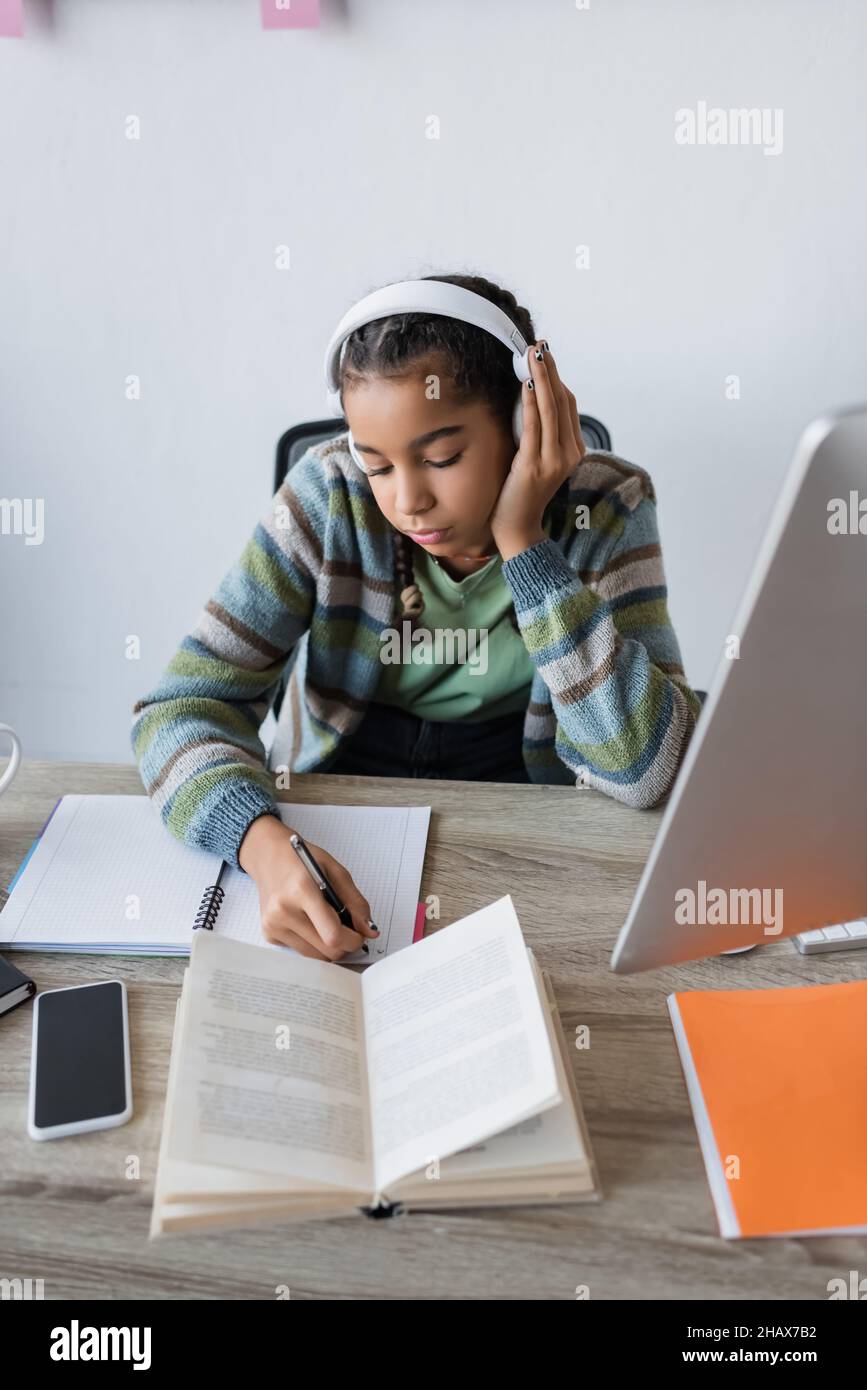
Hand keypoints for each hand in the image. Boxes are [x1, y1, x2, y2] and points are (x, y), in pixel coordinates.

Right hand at [239, 814, 377, 960]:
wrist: (268, 856)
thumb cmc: (301, 860)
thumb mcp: (335, 871)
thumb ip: (356, 903)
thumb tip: (369, 931)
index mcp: (302, 891)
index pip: (333, 934)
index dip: (353, 940)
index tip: (360, 935)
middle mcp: (283, 911)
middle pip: (326, 951)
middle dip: (344, 945)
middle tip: (348, 930)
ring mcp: (273, 925)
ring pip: (315, 956)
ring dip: (328, 946)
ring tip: (328, 923)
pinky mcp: (268, 934)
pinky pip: (300, 951)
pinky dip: (312, 942)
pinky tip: (308, 921)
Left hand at [489, 341, 585, 561]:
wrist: (517, 529)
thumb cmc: (519, 494)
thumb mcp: (534, 459)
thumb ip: (537, 435)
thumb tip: (528, 402)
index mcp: (573, 450)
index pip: (567, 405)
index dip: (556, 378)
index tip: (543, 356)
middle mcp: (569, 454)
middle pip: (563, 401)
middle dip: (550, 370)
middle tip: (539, 345)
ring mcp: (555, 461)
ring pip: (552, 409)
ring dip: (542, 378)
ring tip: (533, 355)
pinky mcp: (535, 466)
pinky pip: (535, 426)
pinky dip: (532, 401)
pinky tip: (527, 383)